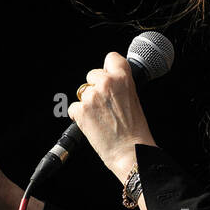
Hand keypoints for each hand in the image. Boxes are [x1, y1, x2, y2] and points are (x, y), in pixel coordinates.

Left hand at [68, 52, 157, 180]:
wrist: (130, 151)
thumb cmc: (135, 131)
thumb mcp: (134, 99)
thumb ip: (121, 85)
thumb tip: (110, 81)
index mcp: (123, 78)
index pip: (111, 58)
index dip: (109, 68)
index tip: (108, 76)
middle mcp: (106, 83)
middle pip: (92, 75)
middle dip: (95, 88)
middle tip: (105, 105)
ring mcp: (91, 96)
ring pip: (83, 92)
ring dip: (88, 103)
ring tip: (101, 118)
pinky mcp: (80, 110)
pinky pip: (74, 108)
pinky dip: (79, 116)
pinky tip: (92, 124)